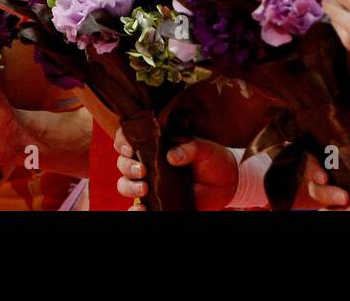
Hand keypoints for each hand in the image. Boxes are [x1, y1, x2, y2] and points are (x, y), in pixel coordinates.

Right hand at [113, 128, 237, 210]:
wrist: (226, 183)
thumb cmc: (212, 160)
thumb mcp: (205, 149)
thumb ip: (190, 148)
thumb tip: (172, 156)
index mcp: (156, 145)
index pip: (130, 139)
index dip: (123, 141)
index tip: (130, 147)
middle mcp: (149, 163)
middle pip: (123, 163)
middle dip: (127, 166)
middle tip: (142, 170)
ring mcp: (151, 183)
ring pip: (125, 184)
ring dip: (129, 186)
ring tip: (145, 189)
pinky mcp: (157, 202)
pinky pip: (138, 207)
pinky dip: (135, 209)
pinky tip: (141, 209)